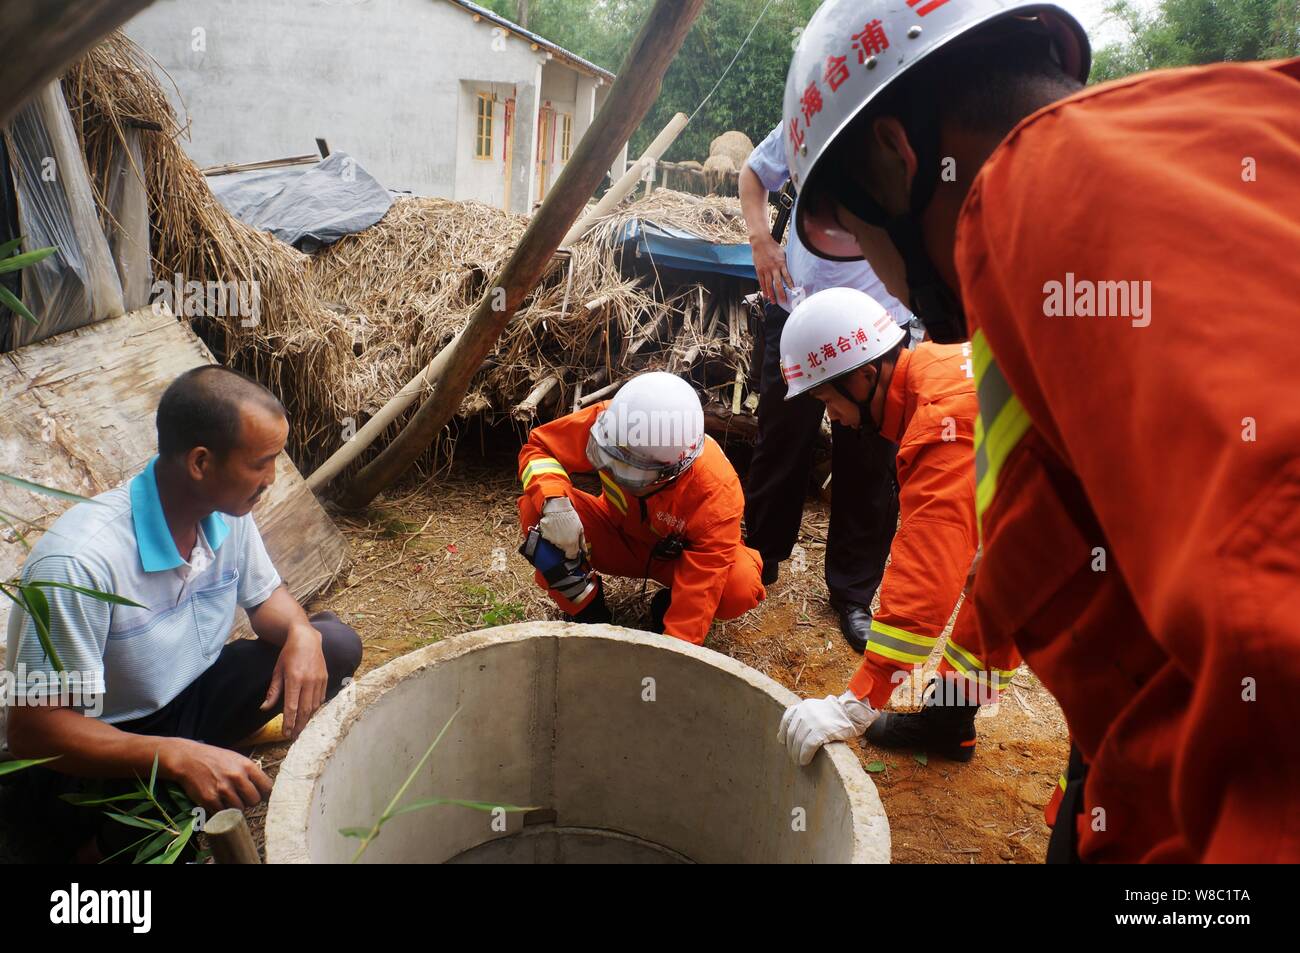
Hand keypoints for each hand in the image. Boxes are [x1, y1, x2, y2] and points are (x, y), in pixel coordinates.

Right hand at [159, 737, 272, 813]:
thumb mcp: (237, 759)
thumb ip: (250, 773)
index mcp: (247, 766)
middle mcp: (237, 777)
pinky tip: (218, 803)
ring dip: (235, 808)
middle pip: (255, 800)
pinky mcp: (210, 799)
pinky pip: (223, 813)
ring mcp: (223, 788)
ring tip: (228, 800)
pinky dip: (222, 811)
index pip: (267, 787)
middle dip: (249, 802)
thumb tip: (266, 790)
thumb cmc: (215, 759)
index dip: (265, 794)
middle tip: (241, 798)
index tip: (260, 796)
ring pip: (240, 809)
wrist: (188, 758)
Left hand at [261, 623, 327, 738]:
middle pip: (305, 710)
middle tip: (294, 736)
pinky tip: (309, 713)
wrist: (307, 639)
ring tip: (300, 727)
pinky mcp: (325, 678)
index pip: (291, 707)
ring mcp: (319, 680)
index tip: (286, 734)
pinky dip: (315, 708)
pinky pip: (321, 698)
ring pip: (314, 706)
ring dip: (307, 719)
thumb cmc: (289, 654)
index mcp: (294, 679)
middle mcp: (309, 681)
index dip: (289, 723)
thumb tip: (264, 708)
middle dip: (299, 726)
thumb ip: (273, 691)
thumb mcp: (277, 671)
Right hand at [539, 496, 584, 559]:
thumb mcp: (580, 529)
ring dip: (557, 539)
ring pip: (555, 544)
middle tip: (567, 534)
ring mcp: (551, 540)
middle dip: (565, 544)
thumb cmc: (570, 516)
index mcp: (570, 544)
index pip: (571, 556)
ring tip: (560, 530)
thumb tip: (584, 551)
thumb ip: (582, 542)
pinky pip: (547, 538)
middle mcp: (560, 544)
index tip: (573, 548)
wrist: (558, 507)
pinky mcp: (544, 535)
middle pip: (563, 550)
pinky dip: (550, 534)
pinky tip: (554, 528)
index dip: (573, 552)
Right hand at [751, 234, 792, 306]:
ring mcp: (765, 270)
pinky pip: (762, 282)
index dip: (790, 284)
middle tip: (783, 301)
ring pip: (768, 285)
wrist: (760, 242)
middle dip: (781, 293)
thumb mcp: (782, 253)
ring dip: (771, 294)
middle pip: (778, 283)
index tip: (793, 291)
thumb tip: (788, 271)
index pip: (787, 276)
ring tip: (773, 301)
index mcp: (781, 263)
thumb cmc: (772, 247)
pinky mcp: (759, 270)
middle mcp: (773, 268)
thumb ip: (784, 263)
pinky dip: (764, 289)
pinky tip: (765, 295)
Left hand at [777, 691, 878, 765]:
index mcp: (804, 706)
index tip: (782, 741)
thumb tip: (790, 734)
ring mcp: (813, 721)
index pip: (787, 718)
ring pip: (799, 741)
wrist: (853, 712)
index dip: (783, 731)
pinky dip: (804, 755)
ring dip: (797, 754)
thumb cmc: (837, 715)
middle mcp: (805, 712)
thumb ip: (805, 717)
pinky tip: (804, 761)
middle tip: (793, 757)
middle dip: (791, 747)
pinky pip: (808, 746)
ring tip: (798, 761)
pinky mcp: (821, 731)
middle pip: (792, 733)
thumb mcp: (818, 709)